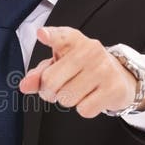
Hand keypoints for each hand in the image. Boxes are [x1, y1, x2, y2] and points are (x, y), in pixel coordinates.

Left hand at [19, 26, 144, 117]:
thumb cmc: (83, 69)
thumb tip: (24, 85)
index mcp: (75, 41)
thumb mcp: (59, 65)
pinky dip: (84, 109)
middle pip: (51, 81)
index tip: (42, 34)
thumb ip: (39, 74)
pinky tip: (92, 98)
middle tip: (59, 89)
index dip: (50, 36)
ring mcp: (103, 69)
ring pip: (66, 98)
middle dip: (49, 92)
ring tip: (78, 91)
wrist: (120, 77)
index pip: (61, 36)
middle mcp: (90, 51)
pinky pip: (83, 109)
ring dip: (68, 101)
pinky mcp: (113, 88)